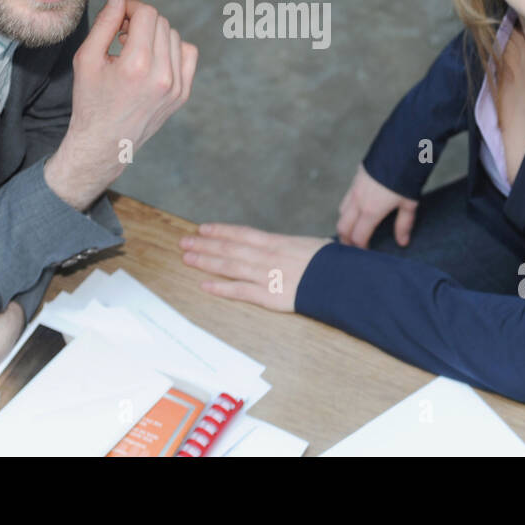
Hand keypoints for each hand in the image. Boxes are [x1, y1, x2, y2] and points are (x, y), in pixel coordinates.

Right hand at [46, 0, 196, 209]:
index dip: (131, 8)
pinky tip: (152, 60)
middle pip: (161, 23)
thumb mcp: (87, 58)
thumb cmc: (90, 100)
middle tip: (121, 35)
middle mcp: (162, 76)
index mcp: (137, 65)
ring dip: (155, 35)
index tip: (118, 17)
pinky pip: (187, 53)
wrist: (104, 143)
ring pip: (174, 36)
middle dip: (141, 21)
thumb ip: (105, 22)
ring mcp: (176, 87)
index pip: (147, 14)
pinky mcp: (183, 94)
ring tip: (133, 50)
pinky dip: (172, 49)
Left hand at [181, 223, 330, 312]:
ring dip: (206, 261)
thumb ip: (290, 248)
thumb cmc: (330, 263)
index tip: (203, 229)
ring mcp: (266, 275)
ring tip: (187, 258)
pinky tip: (205, 285)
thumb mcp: (309, 247)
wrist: (341, 280)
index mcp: (276, 242)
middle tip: (184, 242)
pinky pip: (240, 291)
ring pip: (229, 266)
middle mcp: (266, 256)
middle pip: (229, 248)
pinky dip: (221, 288)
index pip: (241, 234)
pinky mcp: (269, 296)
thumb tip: (284, 249)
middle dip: (205, 245)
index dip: (220, 231)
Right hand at [336, 163, 418, 247]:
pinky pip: (346, 198)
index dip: (360, 249)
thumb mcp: (409, 204)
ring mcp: (354, 189)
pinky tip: (359, 209)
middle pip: (342, 228)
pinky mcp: (356, 178)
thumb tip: (402, 242)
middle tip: (353, 248)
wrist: (400, 148)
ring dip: (345, 224)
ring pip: (342, 212)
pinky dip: (348, 209)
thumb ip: (403, 224)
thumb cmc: (406, 177)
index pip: (357, 237)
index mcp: (371, 211)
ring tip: (355, 230)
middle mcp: (358, 201)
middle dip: (345, 240)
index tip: (366, 254)